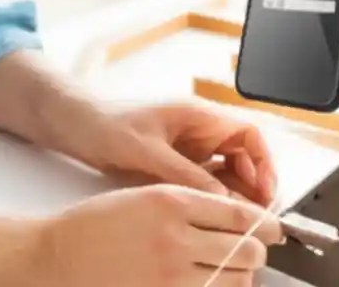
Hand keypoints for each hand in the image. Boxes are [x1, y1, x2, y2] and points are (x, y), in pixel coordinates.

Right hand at [35, 185, 282, 286]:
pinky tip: (210, 282)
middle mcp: (176, 238)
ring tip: (231, 269)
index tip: (273, 228)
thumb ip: (188, 204)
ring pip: (235, 279)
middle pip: (246, 250)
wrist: (58, 255)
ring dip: (241, 275)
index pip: (240, 215)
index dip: (266, 224)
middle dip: (256, 252)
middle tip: (252, 250)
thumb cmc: (95, 223)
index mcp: (171, 202)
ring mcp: (171, 274)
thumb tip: (232, 217)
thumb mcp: (143, 196)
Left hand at [74, 102, 277, 206]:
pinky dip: (211, 200)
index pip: (247, 135)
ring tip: (236, 221)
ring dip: (233, 196)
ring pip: (224, 175)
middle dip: (253, 186)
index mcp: (198, 116)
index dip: (263, 162)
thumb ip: (185, 174)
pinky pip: (202, 184)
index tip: (266, 190)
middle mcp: (197, 132)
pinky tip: (210, 217)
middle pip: (241, 159)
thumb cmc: (105, 123)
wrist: (72, 126)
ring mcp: (186, 150)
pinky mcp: (172, 167)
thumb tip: (220, 199)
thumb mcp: (147, 150)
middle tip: (254, 215)